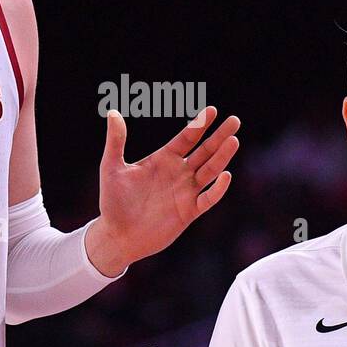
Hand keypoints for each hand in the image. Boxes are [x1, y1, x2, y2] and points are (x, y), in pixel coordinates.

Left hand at [86, 106, 239, 275]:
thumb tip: (112, 112)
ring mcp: (186, 192)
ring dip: (222, 157)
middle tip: (235, 121)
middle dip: (220, 136)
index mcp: (164, 159)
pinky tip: (226, 175)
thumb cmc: (113, 202)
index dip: (200, 124)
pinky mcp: (189, 211)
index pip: (187, 137)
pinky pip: (208, 199)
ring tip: (233, 141)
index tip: (213, 110)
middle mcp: (179, 173)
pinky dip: (218, 189)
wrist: (117, 235)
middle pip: (205, 151)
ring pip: (210, 171)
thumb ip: (116, 141)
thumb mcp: (111, 168)